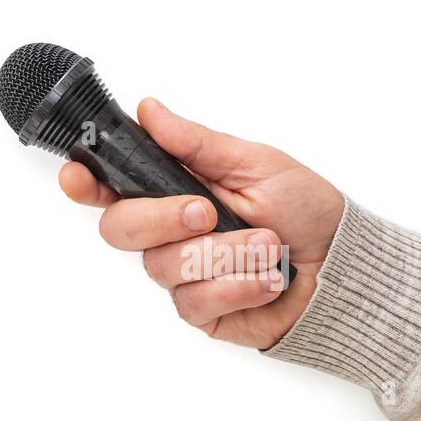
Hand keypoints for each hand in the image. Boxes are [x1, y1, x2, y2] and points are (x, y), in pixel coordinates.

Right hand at [59, 97, 344, 348]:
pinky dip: (237, 284)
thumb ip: (195, 143)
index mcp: (173, 187)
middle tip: (206, 212)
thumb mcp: (254, 161)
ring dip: (222, 253)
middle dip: (161, 218)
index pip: (111, 184)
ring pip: (162, 265)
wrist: (343, 269)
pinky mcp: (200, 310)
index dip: (84, 182)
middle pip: (120, 228)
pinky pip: (193, 299)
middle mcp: (169, 230)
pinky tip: (266, 277)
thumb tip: (148, 110)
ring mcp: (182, 272)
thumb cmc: (305, 209)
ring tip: (267, 245)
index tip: (77, 176)